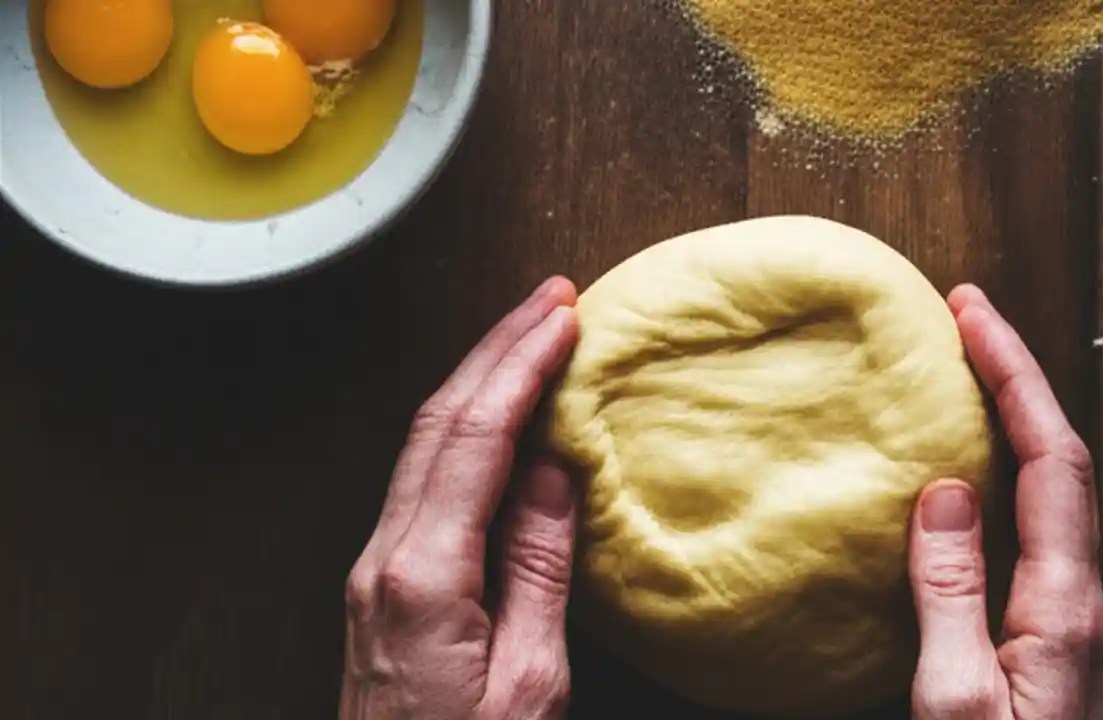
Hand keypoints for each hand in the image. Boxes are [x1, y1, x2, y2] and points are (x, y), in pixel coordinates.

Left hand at [341, 277, 580, 719]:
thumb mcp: (530, 686)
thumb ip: (538, 572)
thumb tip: (554, 474)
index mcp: (423, 577)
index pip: (475, 440)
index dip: (520, 368)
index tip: (561, 317)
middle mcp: (384, 559)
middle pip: (438, 424)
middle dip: (495, 349)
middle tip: (549, 298)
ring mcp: (375, 570)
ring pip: (424, 445)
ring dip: (477, 380)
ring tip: (528, 337)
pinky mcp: (384, 586)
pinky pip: (423, 481)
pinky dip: (465, 430)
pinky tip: (498, 419)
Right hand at [909, 285, 1102, 718]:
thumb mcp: (956, 703)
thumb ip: (951, 596)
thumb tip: (946, 492)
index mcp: (1065, 608)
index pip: (1051, 460)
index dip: (1014, 375)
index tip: (971, 313)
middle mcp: (1080, 603)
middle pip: (1061, 462)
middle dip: (1016, 379)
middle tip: (964, 322)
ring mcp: (1067, 621)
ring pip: (1050, 494)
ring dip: (1011, 422)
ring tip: (963, 377)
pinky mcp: (1043, 639)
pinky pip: (1030, 532)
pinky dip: (1001, 477)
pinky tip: (961, 478)